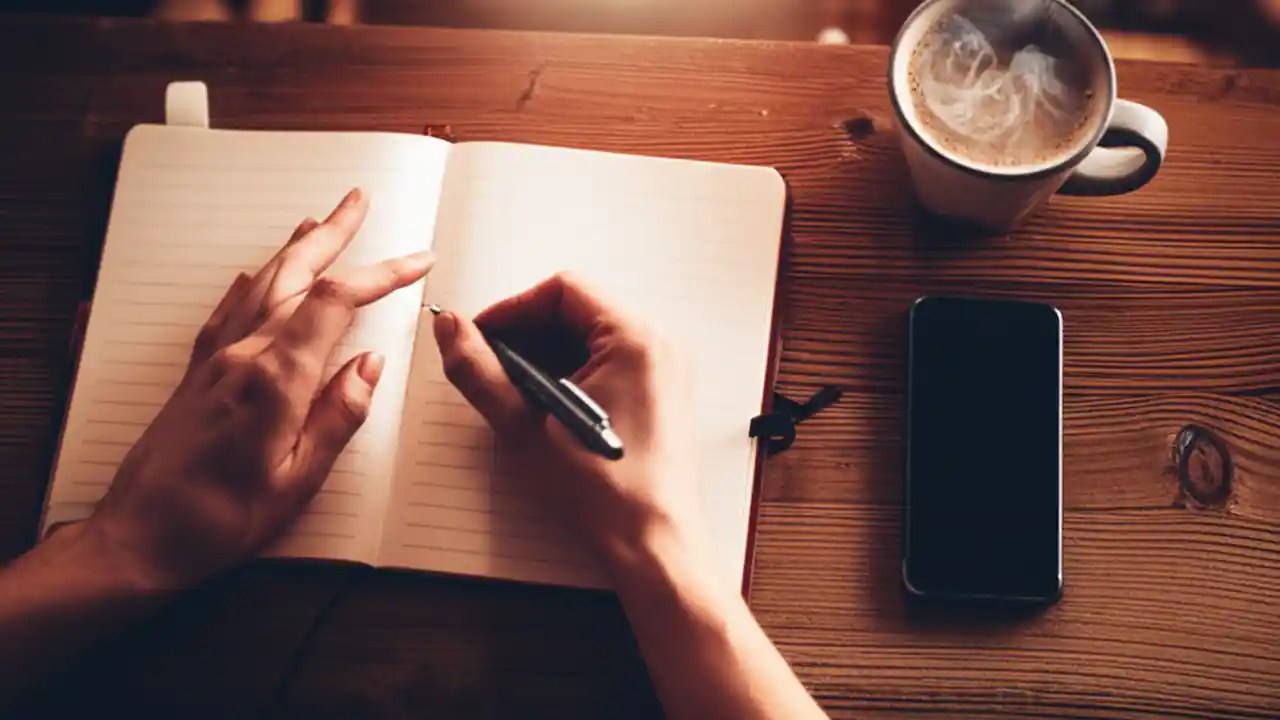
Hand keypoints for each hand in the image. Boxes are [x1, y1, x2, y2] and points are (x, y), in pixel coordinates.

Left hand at [83, 188, 432, 588]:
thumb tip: (370, 364)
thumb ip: (339, 416)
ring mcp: (215, 359)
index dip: (382, 273)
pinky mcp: (196, 372)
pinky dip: (252, 280)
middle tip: (359, 200)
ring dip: (295, 246)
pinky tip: (256, 273)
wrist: (139, 535)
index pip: (337, 302)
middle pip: (295, 273)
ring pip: (261, 283)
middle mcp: (242, 355)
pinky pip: (228, 308)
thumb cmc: (220, 519)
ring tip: (319, 220)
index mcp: (276, 379)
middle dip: (333, 233)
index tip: (418, 261)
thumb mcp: (299, 480)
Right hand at [431, 273, 705, 572]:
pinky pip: (607, 361)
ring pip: (589, 337)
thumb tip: (451, 330)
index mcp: (634, 339)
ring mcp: (662, 369)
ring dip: (545, 355)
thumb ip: (479, 372)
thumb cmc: (607, 493)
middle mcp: (657, 344)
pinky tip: (545, 409)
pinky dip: (570, 373)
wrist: (654, 544)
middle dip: (526, 335)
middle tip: (491, 368)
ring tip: (515, 394)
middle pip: (577, 310)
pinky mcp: (659, 393)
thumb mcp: (525, 427)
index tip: (480, 337)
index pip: (562, 290)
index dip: (512, 309)